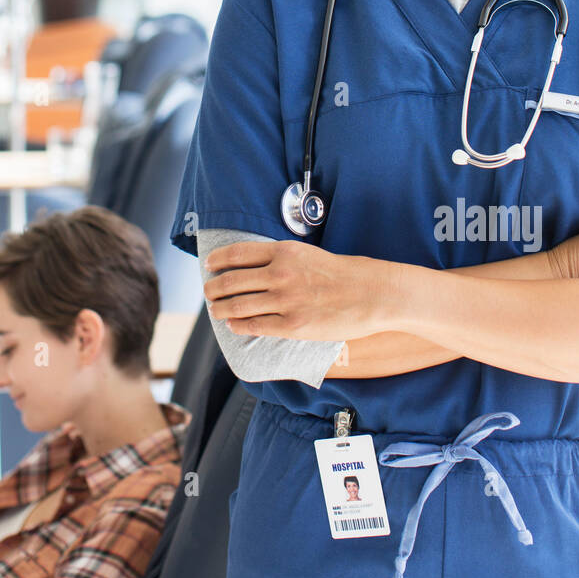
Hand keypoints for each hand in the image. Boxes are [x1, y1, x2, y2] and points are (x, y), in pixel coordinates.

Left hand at [202, 238, 401, 340]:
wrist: (370, 293)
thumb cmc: (342, 273)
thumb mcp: (307, 254)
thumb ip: (280, 259)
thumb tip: (253, 268)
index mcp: (283, 251)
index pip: (238, 254)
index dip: (218, 260)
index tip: (209, 265)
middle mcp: (280, 274)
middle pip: (232, 280)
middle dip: (214, 287)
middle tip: (208, 291)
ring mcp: (285, 301)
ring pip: (238, 305)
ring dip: (220, 308)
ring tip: (214, 310)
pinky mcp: (292, 325)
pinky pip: (255, 326)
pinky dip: (239, 325)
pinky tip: (233, 325)